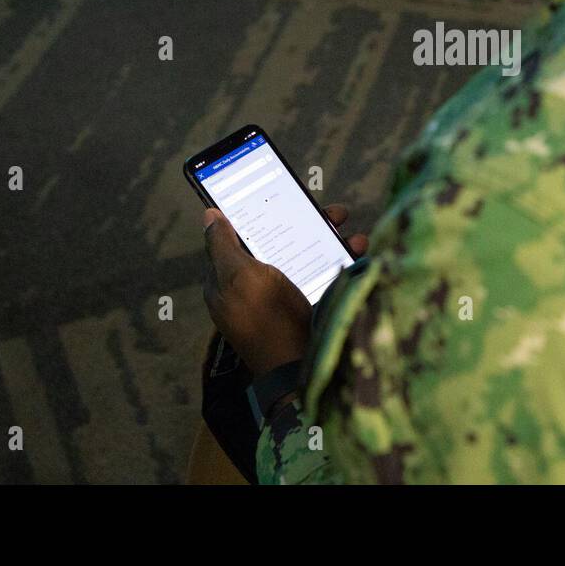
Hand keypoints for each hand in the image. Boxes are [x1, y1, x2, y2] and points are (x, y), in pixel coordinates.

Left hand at [201, 204, 367, 378]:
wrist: (303, 369)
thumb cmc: (267, 323)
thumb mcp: (239, 277)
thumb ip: (222, 245)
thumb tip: (208, 214)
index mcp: (229, 279)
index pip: (241, 235)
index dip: (260, 213)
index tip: (280, 196)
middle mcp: (255, 286)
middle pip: (278, 241)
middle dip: (306, 223)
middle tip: (332, 213)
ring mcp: (282, 297)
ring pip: (306, 254)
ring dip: (330, 239)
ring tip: (350, 232)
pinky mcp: (307, 306)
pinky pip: (325, 273)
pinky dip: (340, 260)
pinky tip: (356, 252)